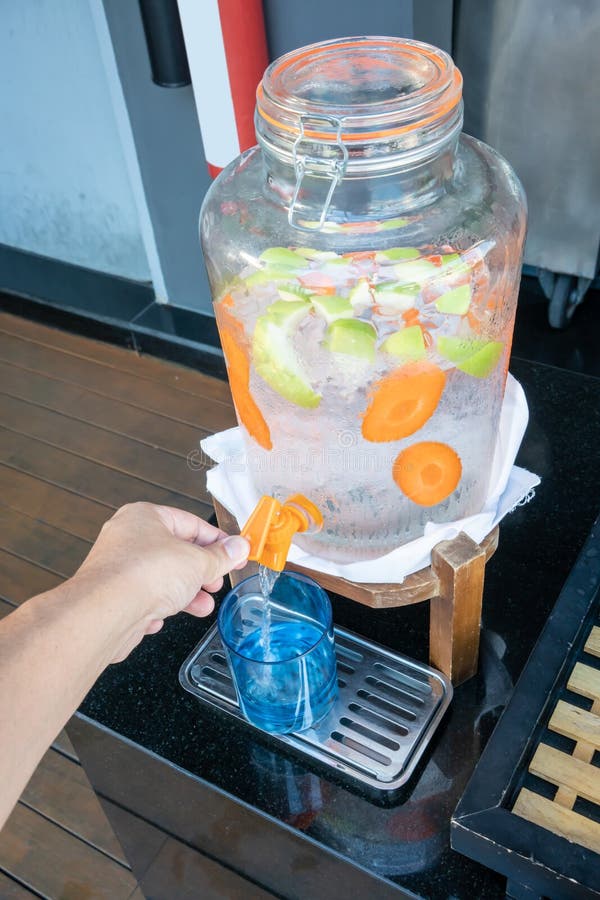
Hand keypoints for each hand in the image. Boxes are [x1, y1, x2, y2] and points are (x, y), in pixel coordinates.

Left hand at [72, 502, 248, 661]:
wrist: (105, 613)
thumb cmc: (142, 576)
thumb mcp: (197, 562)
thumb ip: (221, 557)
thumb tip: (239, 547)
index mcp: (146, 517)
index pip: (191, 524)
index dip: (217, 541)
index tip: (234, 554)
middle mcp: (128, 537)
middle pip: (176, 552)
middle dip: (201, 572)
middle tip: (216, 582)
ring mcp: (118, 568)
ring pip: (161, 578)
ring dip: (185, 594)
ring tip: (202, 606)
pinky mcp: (113, 596)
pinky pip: (144, 598)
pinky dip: (158, 607)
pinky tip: (164, 616)